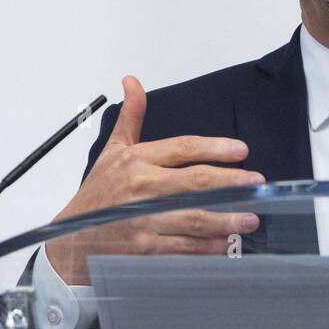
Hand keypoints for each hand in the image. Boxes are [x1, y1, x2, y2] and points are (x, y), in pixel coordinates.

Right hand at [47, 75, 265, 284]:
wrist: (71, 239)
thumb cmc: (98, 194)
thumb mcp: (112, 150)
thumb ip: (131, 116)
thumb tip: (132, 81)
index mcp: (136, 160)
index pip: (182, 148)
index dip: (214, 147)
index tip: (241, 150)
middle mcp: (141, 188)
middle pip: (195, 182)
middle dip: (231, 182)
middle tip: (256, 183)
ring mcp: (143, 219)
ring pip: (193, 217)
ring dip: (225, 218)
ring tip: (250, 218)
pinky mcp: (144, 247)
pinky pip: (183, 246)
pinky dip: (206, 247)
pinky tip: (225, 244)